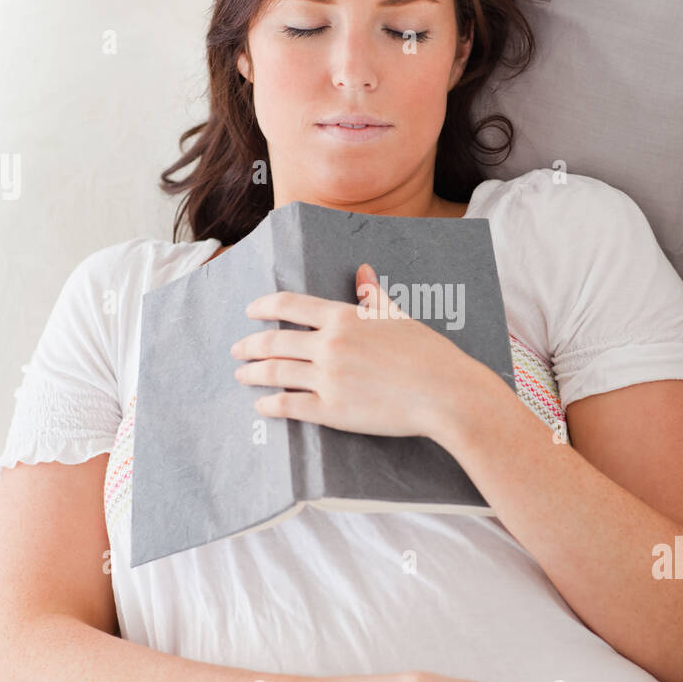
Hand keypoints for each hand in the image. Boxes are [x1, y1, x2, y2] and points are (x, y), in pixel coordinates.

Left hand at [230, 262, 483, 438]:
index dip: (263, 307)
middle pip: (274, 341)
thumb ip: (372, 295)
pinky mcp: (332, 411)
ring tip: (242, 374)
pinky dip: (270, 405)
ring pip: (275, 373)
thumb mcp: (398, 317)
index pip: (289, 305)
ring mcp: (328, 378)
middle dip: (250, 345)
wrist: (445, 393)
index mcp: (344, 317)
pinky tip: (261, 406)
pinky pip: (289, 406)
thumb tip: (361, 271)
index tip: (251, 311)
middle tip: (237, 349)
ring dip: (252, 373)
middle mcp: (329, 345)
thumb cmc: (428, 353)